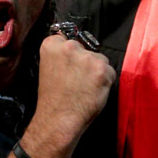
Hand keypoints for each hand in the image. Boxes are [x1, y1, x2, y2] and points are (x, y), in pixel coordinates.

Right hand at [25, 34, 115, 157]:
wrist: (58, 118)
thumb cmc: (53, 100)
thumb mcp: (47, 69)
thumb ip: (60, 56)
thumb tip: (75, 52)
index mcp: (51, 45)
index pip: (67, 38)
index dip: (71, 54)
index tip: (69, 65)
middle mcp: (69, 47)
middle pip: (86, 48)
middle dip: (85, 62)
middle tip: (77, 80)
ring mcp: (86, 57)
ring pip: (100, 60)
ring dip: (96, 72)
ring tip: (84, 88)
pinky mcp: (101, 69)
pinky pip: (110, 72)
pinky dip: (105, 83)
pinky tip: (92, 92)